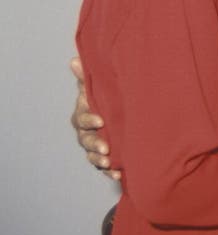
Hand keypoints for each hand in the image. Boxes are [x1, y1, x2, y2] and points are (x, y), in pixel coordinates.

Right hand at [69, 57, 119, 179]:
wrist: (127, 112)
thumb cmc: (109, 97)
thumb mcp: (101, 86)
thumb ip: (87, 76)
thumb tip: (74, 60)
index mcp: (85, 114)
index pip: (81, 118)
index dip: (89, 120)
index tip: (101, 121)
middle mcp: (88, 131)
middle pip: (85, 140)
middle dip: (94, 144)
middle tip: (106, 148)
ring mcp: (96, 145)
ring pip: (93, 155)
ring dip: (99, 160)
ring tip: (109, 162)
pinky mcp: (106, 156)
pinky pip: (105, 166)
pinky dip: (110, 172)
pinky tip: (118, 174)